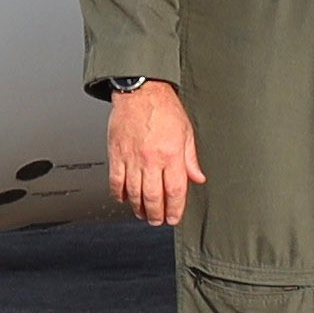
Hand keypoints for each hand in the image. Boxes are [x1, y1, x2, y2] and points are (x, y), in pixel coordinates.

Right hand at [108, 82, 203, 223]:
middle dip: (156, 214)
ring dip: (139, 208)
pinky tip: (124, 199)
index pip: (175, 191)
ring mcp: (132, 158)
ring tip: (143, 214)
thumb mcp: (186, 132)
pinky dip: (119, 194)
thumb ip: (191, 159)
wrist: (141, 91)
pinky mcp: (116, 154)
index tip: (174, 218)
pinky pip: (115, 181)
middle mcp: (151, 159)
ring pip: (134, 193)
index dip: (175, 209)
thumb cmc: (164, 108)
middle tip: (158, 220)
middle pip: (153, 197)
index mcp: (171, 154)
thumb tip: (197, 178)